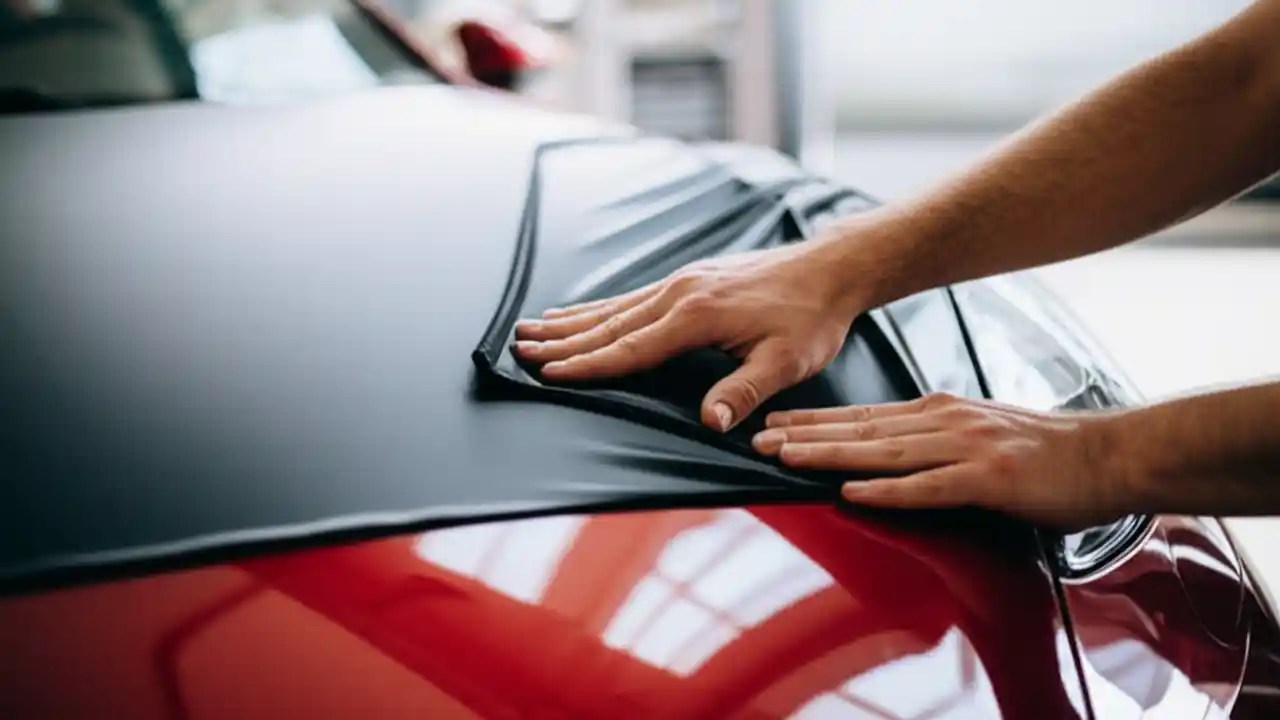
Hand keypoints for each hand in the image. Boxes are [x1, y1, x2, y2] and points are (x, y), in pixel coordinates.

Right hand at [514, 238, 868, 430]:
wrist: (829, 269)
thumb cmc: (812, 319)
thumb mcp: (787, 362)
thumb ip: (744, 391)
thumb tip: (710, 422)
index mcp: (697, 316)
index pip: (631, 348)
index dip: (588, 364)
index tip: (550, 373)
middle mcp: (681, 293)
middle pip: (610, 324)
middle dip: (563, 340)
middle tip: (520, 349)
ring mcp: (683, 282)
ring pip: (616, 307)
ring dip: (573, 320)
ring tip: (533, 327)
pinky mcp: (690, 279)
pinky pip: (634, 296)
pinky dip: (600, 307)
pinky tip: (582, 312)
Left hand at [753, 392, 1132, 530]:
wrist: (1110, 455)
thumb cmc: (1044, 451)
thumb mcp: (978, 432)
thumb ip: (933, 439)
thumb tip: (886, 448)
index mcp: (939, 412)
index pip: (863, 417)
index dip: (814, 422)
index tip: (772, 424)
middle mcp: (945, 421)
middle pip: (861, 430)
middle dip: (804, 435)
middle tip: (756, 438)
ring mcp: (967, 448)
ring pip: (883, 452)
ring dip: (829, 454)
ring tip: (785, 458)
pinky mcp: (991, 479)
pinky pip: (930, 487)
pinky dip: (889, 490)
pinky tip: (853, 492)